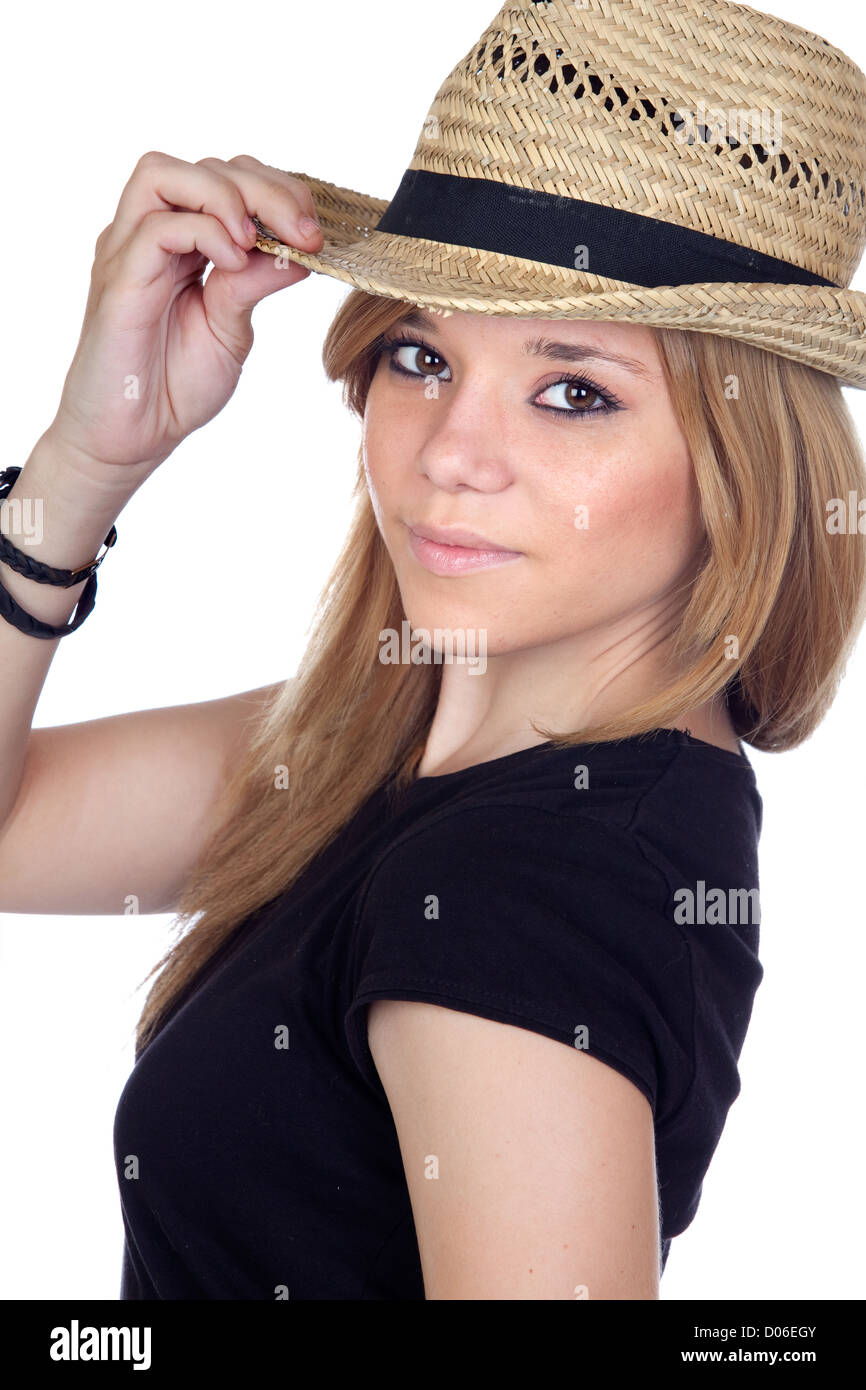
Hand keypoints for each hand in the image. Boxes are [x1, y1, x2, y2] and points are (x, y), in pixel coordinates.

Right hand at [46, 151, 323, 477]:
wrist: (129, 439)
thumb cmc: (173, 386)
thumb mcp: (232, 329)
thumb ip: (255, 283)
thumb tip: (298, 248)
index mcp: (182, 243)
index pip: (228, 180)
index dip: (278, 192)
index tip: (316, 234)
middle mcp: (148, 235)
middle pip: (202, 167)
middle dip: (265, 188)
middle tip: (304, 231)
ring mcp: (127, 252)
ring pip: (163, 174)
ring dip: (225, 196)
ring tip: (259, 240)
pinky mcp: (117, 280)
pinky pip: (155, 228)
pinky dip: (203, 233)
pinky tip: (233, 262)